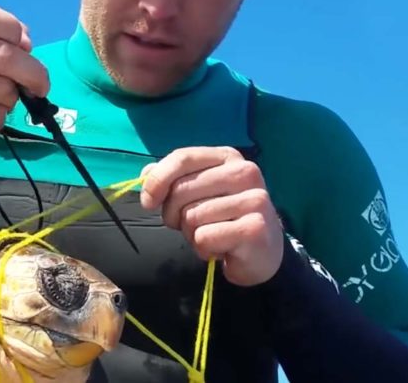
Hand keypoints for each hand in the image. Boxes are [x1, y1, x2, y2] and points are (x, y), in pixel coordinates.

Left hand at [140, 147, 283, 285]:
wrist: (260, 252)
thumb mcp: (197, 194)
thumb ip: (172, 179)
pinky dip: (204, 248)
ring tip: (212, 235)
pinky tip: (222, 248)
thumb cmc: (223, 218)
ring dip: (192, 234)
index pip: (182, 158)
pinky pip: (204, 237)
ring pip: (192, 217)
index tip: (148, 202)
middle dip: (174, 214)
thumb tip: (147, 173)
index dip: (157, 180)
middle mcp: (245, 172)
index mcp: (228, 157)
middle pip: (182, 190)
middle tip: (189, 225)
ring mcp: (254, 199)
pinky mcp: (255, 228)